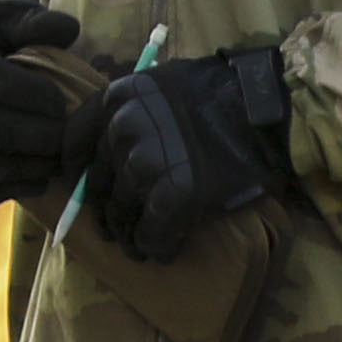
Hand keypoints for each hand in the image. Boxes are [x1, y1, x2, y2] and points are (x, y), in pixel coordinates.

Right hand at [0, 1, 103, 206]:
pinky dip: (5, 189)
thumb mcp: (8, 21)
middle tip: (67, 140)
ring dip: (24, 167)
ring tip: (57, 161)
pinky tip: (36, 179)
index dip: (29, 95)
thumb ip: (37, 22)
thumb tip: (67, 29)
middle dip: (33, 138)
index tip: (63, 103)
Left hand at [86, 42, 296, 259]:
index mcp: (115, 100)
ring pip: (123, 210)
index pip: (75, 142)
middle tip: (114, 228)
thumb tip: (114, 153)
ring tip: (137, 246)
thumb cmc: (220, 94)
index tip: (85, 188)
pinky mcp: (175, 195)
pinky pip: (152, 230)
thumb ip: (131, 114)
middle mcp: (122, 130)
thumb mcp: (160, 88)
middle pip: (100, 182)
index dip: (79, 172)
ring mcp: (147, 163)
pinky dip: (155, 245)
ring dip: (128, 233)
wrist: (266, 107)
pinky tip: (163, 252)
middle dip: (107, 209)